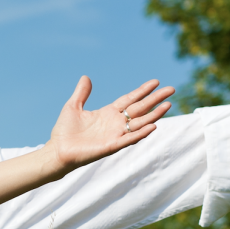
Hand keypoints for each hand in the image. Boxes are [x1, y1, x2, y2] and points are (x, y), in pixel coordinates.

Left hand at [46, 77, 173, 171]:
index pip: (130, 99)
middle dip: (155, 99)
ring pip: (140, 123)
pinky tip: (153, 126)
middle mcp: (115, 123)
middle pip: (140, 109)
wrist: (57, 151)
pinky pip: (130, 139)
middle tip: (171, 89)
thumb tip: (86, 77)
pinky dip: (141, 133)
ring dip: (154, 115)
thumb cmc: (64, 132)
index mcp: (108, 113)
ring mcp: (115, 134)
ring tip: (168, 105)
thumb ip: (82, 93)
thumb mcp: (73, 107)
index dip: (142, 91)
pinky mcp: (111, 146)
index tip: (156, 82)